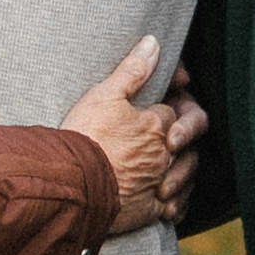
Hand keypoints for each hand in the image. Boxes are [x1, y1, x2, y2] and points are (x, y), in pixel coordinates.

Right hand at [63, 34, 188, 233]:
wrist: (70, 184)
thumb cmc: (85, 136)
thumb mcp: (104, 94)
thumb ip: (132, 70)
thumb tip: (153, 43)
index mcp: (156, 125)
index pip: (171, 112)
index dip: (166, 107)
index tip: (155, 108)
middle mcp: (163, 155)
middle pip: (184, 143)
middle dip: (181, 137)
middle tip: (172, 138)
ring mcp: (157, 184)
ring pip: (185, 176)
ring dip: (183, 170)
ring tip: (173, 167)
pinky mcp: (148, 211)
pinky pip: (173, 208)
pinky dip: (176, 204)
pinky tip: (170, 202)